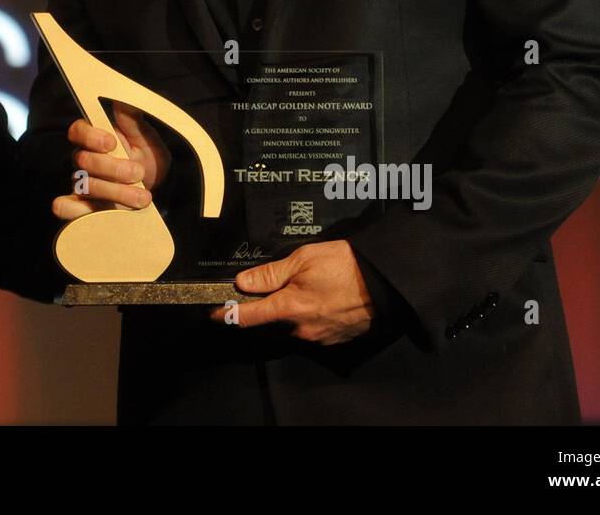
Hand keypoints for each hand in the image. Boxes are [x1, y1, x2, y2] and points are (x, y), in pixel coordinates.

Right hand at [52, 103, 171, 221]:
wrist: (158, 190)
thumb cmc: (149, 159)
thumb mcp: (147, 139)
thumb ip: (133, 122)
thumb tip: (122, 101)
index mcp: (95, 138)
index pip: (78, 131)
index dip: (90, 136)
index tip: (111, 143)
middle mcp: (83, 160)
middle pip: (83, 161)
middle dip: (113, 168)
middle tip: (138, 173)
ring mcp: (81, 184)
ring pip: (85, 186)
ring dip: (116, 192)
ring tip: (142, 197)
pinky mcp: (82, 208)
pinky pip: (65, 208)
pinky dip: (76, 211)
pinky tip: (101, 214)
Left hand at [208, 240, 373, 344]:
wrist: (386, 282)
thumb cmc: (346, 265)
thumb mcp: (304, 258)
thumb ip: (271, 274)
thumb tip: (243, 283)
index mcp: (290, 307)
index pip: (248, 317)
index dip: (226, 314)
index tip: (213, 312)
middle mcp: (301, 329)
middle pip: (270, 323)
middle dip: (267, 308)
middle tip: (275, 286)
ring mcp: (319, 338)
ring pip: (290, 328)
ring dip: (289, 312)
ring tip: (307, 288)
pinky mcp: (334, 341)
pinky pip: (310, 331)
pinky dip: (308, 318)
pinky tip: (320, 300)